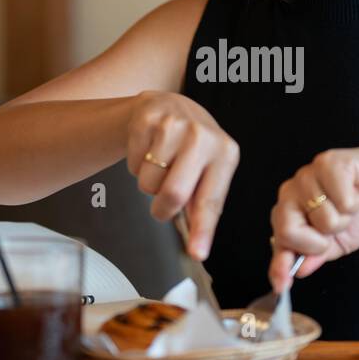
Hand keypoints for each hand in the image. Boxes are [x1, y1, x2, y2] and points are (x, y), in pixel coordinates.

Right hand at [126, 90, 238, 260]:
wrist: (169, 106)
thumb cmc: (192, 147)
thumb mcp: (208, 170)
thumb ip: (203, 205)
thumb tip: (197, 247)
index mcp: (225, 153)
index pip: (211, 201)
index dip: (203, 230)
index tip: (198, 253)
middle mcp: (202, 136)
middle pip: (174, 194)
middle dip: (162, 209)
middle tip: (162, 206)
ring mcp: (174, 125)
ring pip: (149, 183)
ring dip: (149, 185)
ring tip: (160, 166)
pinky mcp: (147, 118)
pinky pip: (133, 165)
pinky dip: (137, 167)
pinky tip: (148, 151)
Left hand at [266, 138, 358, 291]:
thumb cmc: (358, 211)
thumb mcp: (335, 243)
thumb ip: (314, 255)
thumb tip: (298, 270)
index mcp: (288, 212)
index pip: (279, 241)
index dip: (280, 265)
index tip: (282, 285)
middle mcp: (291, 191)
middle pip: (289, 231)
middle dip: (319, 241)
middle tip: (334, 229)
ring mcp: (307, 175)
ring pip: (323, 218)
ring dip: (344, 219)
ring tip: (348, 207)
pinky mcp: (328, 162)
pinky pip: (342, 200)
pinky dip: (355, 204)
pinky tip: (355, 193)